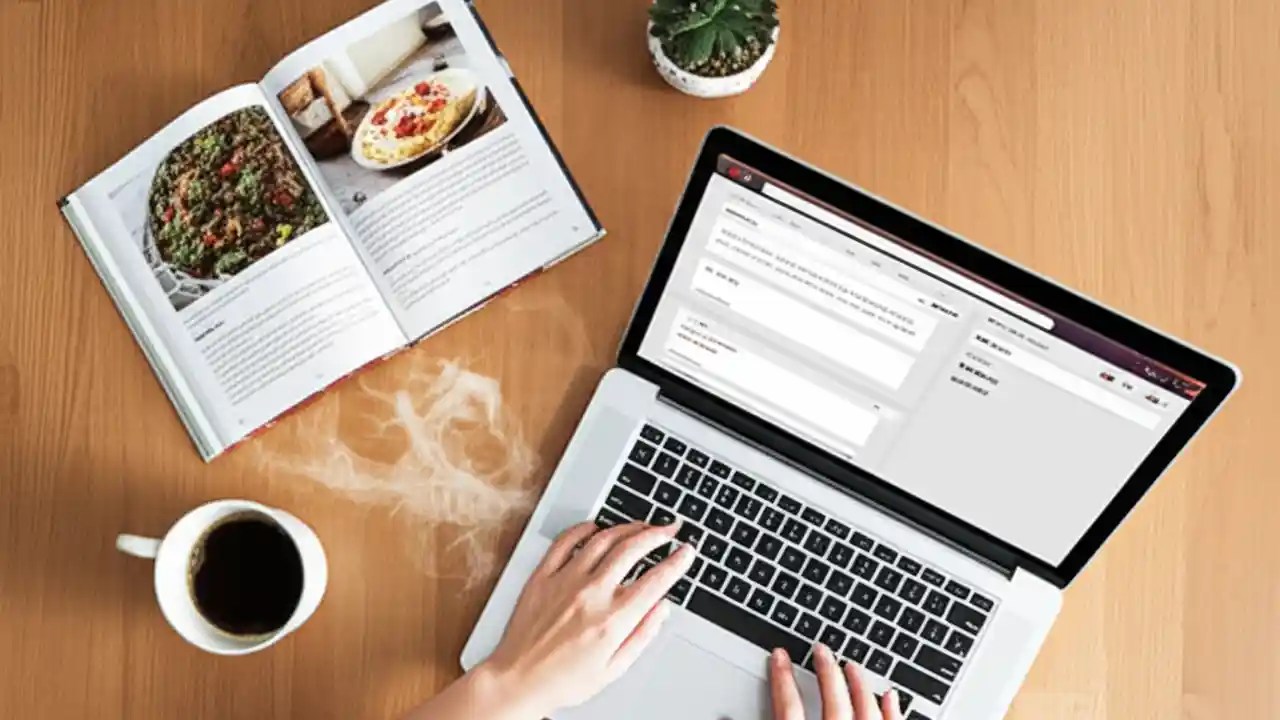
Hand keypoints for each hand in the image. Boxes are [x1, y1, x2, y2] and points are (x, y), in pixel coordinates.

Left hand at [477, 520, 695, 717]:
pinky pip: (565, 541)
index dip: (677, 561)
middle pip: (633, 549)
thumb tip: (662, 609)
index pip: (656, 580)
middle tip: (669, 529)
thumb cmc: (563, 680)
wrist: (518, 681)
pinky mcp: (543, 577)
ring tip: (640, 526)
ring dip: (627, 527)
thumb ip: (643, 635)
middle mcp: (592, 594)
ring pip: (603, 539)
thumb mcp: (615, 668)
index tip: (686, 552)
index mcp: (613, 619)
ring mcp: (565, 581)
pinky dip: (584, 529)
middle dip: (657, 534)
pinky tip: (596, 527)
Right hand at [770, 643, 903, 719]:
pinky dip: (893, 710)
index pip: (789, 708)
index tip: (780, 657)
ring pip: (866, 710)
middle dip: (827, 671)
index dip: (782, 679)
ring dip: (859, 685)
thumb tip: (742, 717)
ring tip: (852, 666)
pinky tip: (891, 695)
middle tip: (821, 650)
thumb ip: (769, 718)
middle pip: (833, 701)